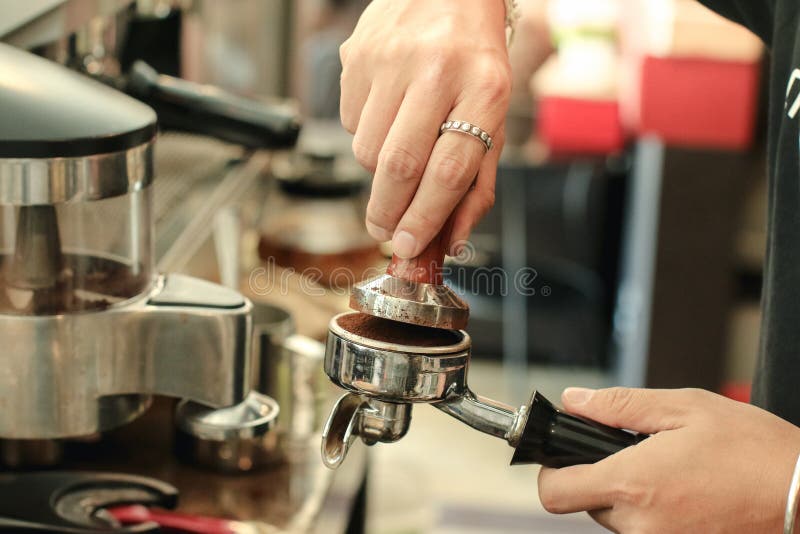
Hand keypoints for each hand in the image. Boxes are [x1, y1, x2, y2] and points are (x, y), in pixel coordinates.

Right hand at [340, 0, 510, 257]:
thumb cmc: (474, 58)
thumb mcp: (493, 115)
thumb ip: (477, 182)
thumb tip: (451, 239)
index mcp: (484, 86)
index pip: (450, 169)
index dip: (426, 217)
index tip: (409, 245)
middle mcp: (436, 69)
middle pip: (400, 165)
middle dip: (388, 212)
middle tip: (385, 230)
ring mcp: (390, 59)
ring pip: (367, 149)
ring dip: (378, 171)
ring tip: (400, 148)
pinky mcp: (356, 56)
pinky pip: (349, 122)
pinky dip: (366, 135)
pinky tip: (387, 113)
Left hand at [538, 387, 799, 532]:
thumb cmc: (753, 451)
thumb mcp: (684, 408)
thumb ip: (618, 406)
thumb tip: (574, 400)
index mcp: (632, 483)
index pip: (554, 494)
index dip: (552, 472)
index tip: (563, 457)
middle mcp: (640, 525)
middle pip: (589, 503)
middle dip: (604, 476)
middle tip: (642, 454)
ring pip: (620, 521)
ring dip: (634, 497)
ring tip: (676, 474)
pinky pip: (650, 533)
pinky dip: (659, 516)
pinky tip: (689, 496)